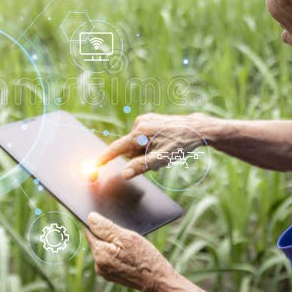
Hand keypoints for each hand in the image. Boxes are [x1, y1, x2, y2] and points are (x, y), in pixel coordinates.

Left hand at [84, 212, 173, 291]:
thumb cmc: (145, 258)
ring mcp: (104, 272)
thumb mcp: (128, 237)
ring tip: (128, 244)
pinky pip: (109, 258)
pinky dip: (116, 252)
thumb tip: (90, 218)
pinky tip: (128, 253)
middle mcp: (98, 265)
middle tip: (123, 233)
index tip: (106, 219)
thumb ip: (106, 228)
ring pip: (103, 249)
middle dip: (106, 234)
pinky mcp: (111, 275)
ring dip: (111, 243)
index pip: (89, 231)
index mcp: (100, 254)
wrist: (158, 281)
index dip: (97, 222)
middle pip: (96, 240)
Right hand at [98, 112, 218, 178]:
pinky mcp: (150, 118)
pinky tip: (162, 142)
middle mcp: (139, 123)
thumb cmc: (180, 144)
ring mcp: (144, 119)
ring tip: (162, 149)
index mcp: (139, 133)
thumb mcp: (162, 159)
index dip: (105, 157)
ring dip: (145, 150)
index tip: (95, 164)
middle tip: (156, 160)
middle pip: (129, 148)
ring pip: (136, 142)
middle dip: (138, 156)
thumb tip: (125, 174)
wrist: (196, 129)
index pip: (117, 148)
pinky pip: (142, 135)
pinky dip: (148, 142)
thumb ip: (141, 166)